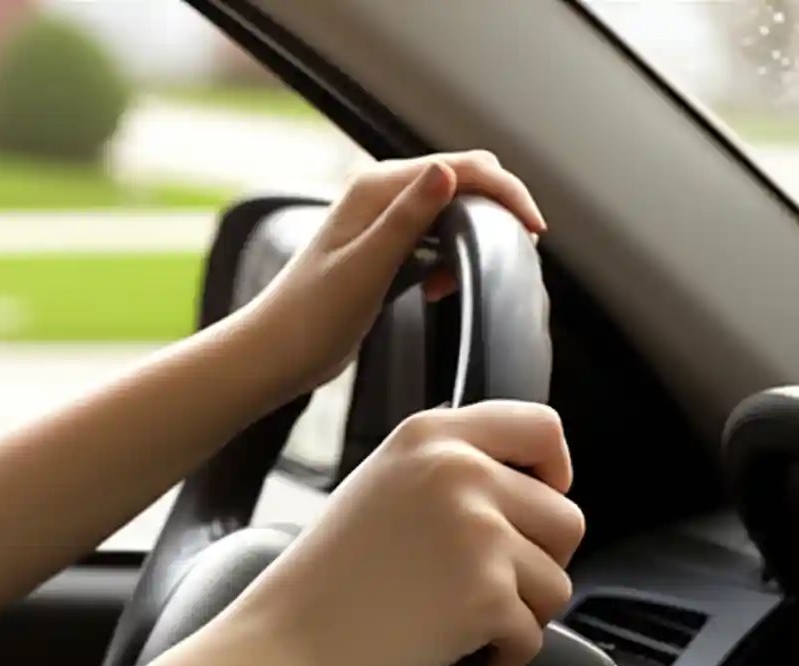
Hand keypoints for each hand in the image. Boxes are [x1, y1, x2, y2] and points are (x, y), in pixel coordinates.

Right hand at [213, 401, 584, 665]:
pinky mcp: (488, 595)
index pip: (540, 427)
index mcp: (428, 435)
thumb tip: (524, 481)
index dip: (555, 469)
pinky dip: (503, 656)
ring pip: (557, 581)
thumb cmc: (328, 576)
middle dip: (537, 560)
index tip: (544, 496)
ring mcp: (477, 532)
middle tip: (484, 582)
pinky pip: (534, 635)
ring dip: (520, 611)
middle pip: (564, 516)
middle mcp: (458, 471)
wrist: (290, 643)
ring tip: (459, 616)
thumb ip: (447, 465)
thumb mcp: (381, 483)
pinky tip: (454, 650)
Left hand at [238, 151, 545, 392]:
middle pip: (462, 182)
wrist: (275, 353)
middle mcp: (379, 195)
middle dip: (496, 212)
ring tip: (463, 279)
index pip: (462, 168)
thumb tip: (446, 171)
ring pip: (451, 212)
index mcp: (376, 189)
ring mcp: (381, 221)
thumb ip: (407, 218)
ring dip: (471, 239)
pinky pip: (434, 239)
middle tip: (516, 253)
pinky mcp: (382, 249)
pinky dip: (448, 259)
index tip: (534, 231)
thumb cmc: (311, 317)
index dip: (507, 192)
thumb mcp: (366, 268)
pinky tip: (438, 289)